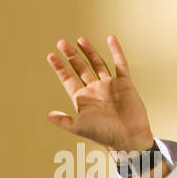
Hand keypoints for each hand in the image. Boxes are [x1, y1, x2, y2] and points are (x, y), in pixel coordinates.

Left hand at [45, 36, 153, 152]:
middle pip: (81, 68)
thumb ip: (64, 121)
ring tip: (80, 40)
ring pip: (98, 63)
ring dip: (89, 52)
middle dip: (71, 56)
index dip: (59, 68)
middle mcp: (95, 90)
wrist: (128, 138)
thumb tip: (48, 116)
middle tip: (61, 43)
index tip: (51, 56)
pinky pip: (120, 64)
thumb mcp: (79, 127)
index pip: (68, 79)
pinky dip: (116, 51)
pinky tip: (110, 38)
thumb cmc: (103, 135)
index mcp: (82, 99)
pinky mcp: (124, 83)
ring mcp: (109, 85)